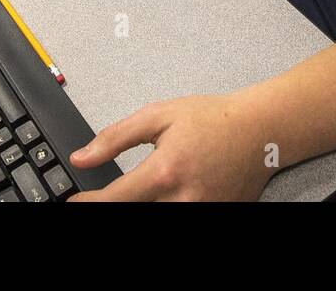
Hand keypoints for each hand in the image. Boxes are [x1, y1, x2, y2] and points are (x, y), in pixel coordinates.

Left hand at [69, 92, 276, 200]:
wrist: (261, 130)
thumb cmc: (211, 119)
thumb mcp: (158, 116)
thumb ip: (115, 138)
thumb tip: (82, 157)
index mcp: (165, 171)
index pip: (115, 200)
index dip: (89, 204)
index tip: (75, 202)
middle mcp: (183, 199)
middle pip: (135, 215)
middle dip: (116, 206)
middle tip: (107, 195)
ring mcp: (201, 212)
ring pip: (158, 219)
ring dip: (142, 207)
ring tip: (136, 193)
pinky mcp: (216, 216)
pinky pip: (183, 219)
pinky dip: (165, 207)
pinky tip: (162, 197)